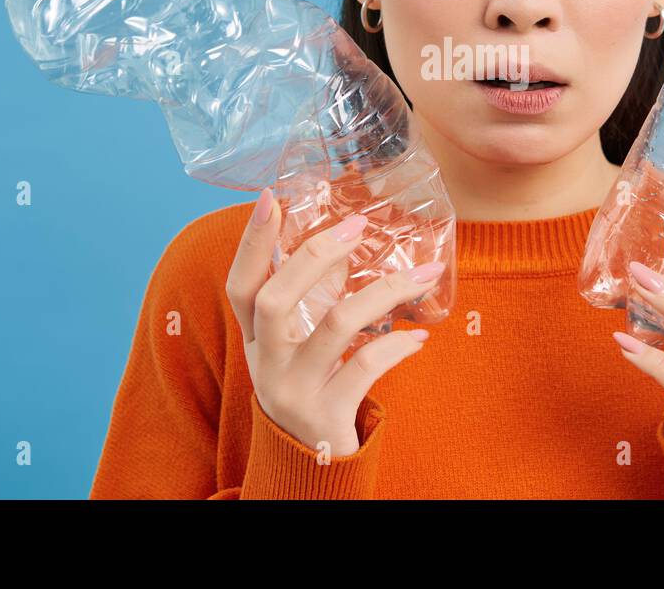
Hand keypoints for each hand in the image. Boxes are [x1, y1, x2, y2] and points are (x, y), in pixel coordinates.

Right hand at [225, 187, 444, 456]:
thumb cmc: (310, 387)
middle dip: (316, 255)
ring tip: (422, 275)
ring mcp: (293, 390)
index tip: (270, 197)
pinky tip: (417, 336)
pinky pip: (365, 369)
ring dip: (383, 294)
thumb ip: (314, 296)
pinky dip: (397, 348)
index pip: (241, 284)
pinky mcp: (326, 415)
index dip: (252, 242)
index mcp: (254, 339)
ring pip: (334, 328)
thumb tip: (344, 241)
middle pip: (275, 300)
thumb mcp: (299, 344)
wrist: (311, 466)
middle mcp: (265, 362)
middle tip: (357, 225)